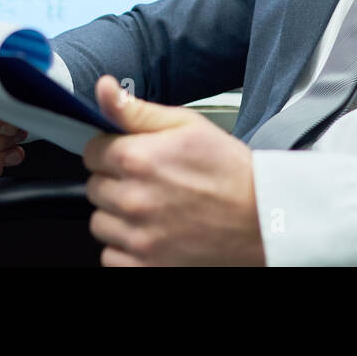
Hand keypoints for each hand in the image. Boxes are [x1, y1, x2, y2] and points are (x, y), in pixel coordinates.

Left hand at [83, 75, 265, 265]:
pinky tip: (152, 235)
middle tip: (150, 182)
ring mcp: (139, 239)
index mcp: (137, 159)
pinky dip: (126, 248)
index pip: (91, 153)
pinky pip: (111, 257)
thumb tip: (103, 88)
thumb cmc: (230, 171)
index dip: (111, 151)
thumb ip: (135, 110)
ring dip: (119, 217)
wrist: (265, 219)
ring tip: (153, 209)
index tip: (131, 156)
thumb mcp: (186, 125)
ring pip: (100, 223)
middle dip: (115, 182)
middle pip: (94, 188)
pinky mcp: (146, 267)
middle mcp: (132, 200)